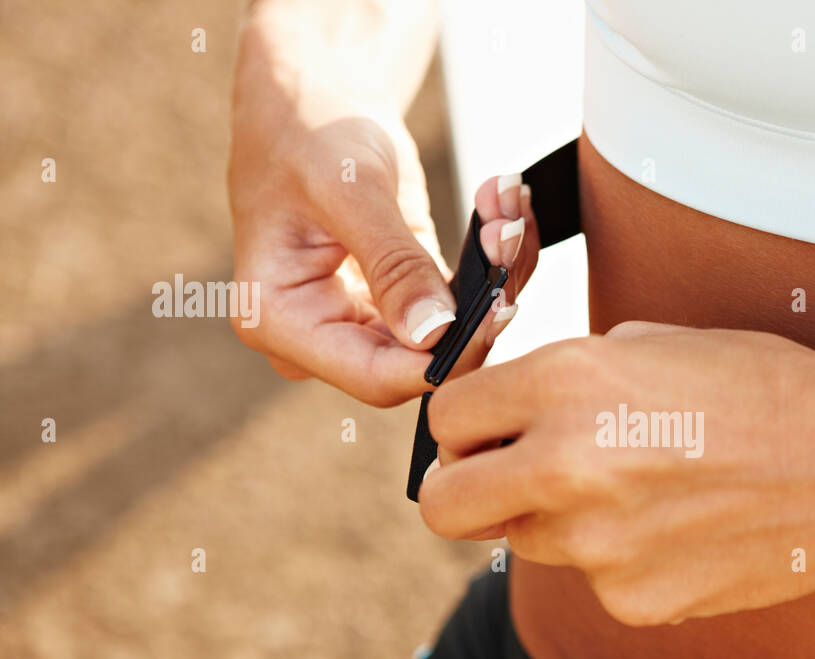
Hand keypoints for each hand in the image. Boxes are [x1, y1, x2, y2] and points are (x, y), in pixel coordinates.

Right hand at [227, 13, 537, 404]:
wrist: (314, 102)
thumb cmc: (309, 131)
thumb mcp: (348, 190)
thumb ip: (392, 265)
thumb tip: (433, 335)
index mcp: (280, 322)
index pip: (377, 377)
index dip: (444, 358)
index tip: (498, 307)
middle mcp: (321, 338)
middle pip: (425, 362)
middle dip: (482, 305)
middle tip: (510, 232)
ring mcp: (364, 325)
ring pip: (455, 335)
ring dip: (497, 276)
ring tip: (509, 209)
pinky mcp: (405, 304)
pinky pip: (462, 305)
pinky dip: (494, 263)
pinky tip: (506, 213)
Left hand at [417, 322, 814, 624]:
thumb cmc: (768, 388)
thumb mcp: (652, 346)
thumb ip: (565, 381)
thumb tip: (512, 414)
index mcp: (566, 383)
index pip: (446, 420)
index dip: (465, 428)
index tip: (487, 436)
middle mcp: (566, 466)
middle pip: (444, 507)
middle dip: (465, 492)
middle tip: (507, 481)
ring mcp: (598, 545)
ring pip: (525, 544)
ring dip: (558, 521)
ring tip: (640, 493)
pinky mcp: (634, 601)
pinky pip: (595, 581)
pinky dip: (622, 560)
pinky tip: (682, 530)